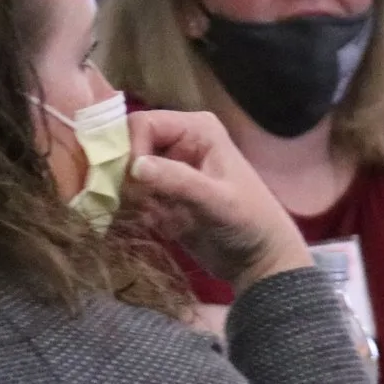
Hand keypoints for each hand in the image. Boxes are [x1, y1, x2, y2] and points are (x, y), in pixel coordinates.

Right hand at [123, 110, 312, 290]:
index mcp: (196, 129)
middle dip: (125, 175)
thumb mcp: (215, 201)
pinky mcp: (162, 194)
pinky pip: (131, 195)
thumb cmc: (248, 222)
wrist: (258, 260)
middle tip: (138, 203)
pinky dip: (134, 210)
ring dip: (129, 196)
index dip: (130, 149)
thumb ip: (177, 181)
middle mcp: (178, 142)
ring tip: (152, 216)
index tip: (134, 183)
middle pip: (128, 146)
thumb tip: (135, 166)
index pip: (143, 124)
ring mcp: (168, 168)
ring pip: (125, 172)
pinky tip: (155, 224)